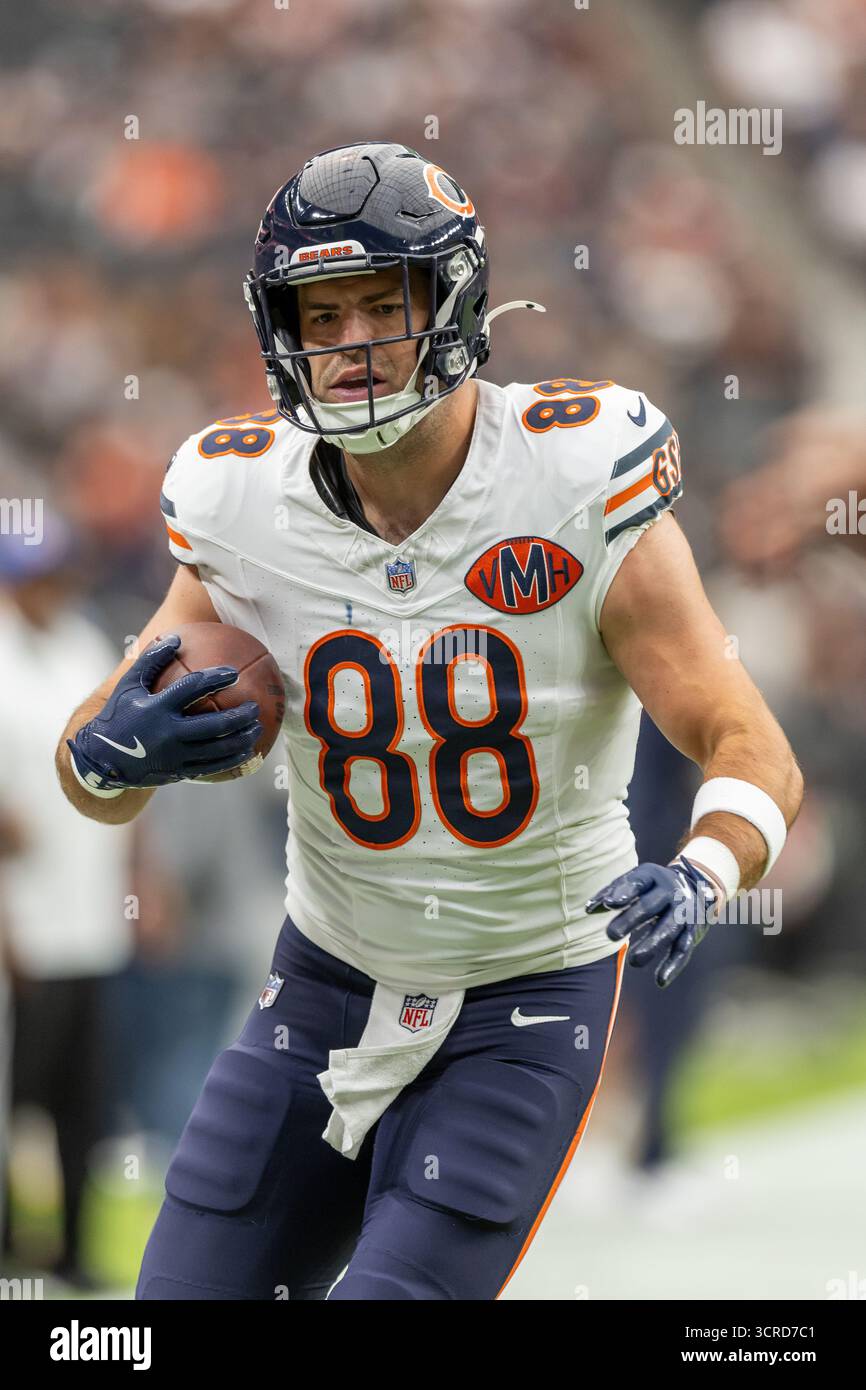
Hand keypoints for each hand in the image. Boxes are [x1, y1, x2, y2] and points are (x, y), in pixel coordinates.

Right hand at [68, 634, 261, 790]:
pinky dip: (232, 759)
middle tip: (255, 707)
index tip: (233, 673)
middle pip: (213, 725)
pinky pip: (212, 767)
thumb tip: (176, 637)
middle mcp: (167, 734)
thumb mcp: (129, 685)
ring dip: (242, 739)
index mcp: (155, 709)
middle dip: (239, 716)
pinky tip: (247, 751)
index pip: (191, 689)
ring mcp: (174, 756)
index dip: (215, 679)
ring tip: (257, 729)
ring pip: (217, 750)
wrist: (101, 759)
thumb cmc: (119, 715)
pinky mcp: (178, 772)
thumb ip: (151, 660)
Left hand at [585, 858, 718, 987]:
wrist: (696, 887)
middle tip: (610, 935)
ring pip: (668, 929)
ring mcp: (684, 912)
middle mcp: (671, 892)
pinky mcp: (692, 932)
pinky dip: (673, 965)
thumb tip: (588, 910)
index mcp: (653, 876)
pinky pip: (682, 949)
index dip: (623, 891)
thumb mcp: (635, 882)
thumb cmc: (652, 888)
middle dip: (631, 919)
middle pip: (650, 906)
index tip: (608, 904)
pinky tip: (660, 981)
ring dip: (652, 945)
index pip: (637, 882)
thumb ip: (611, 894)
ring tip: (633, 961)